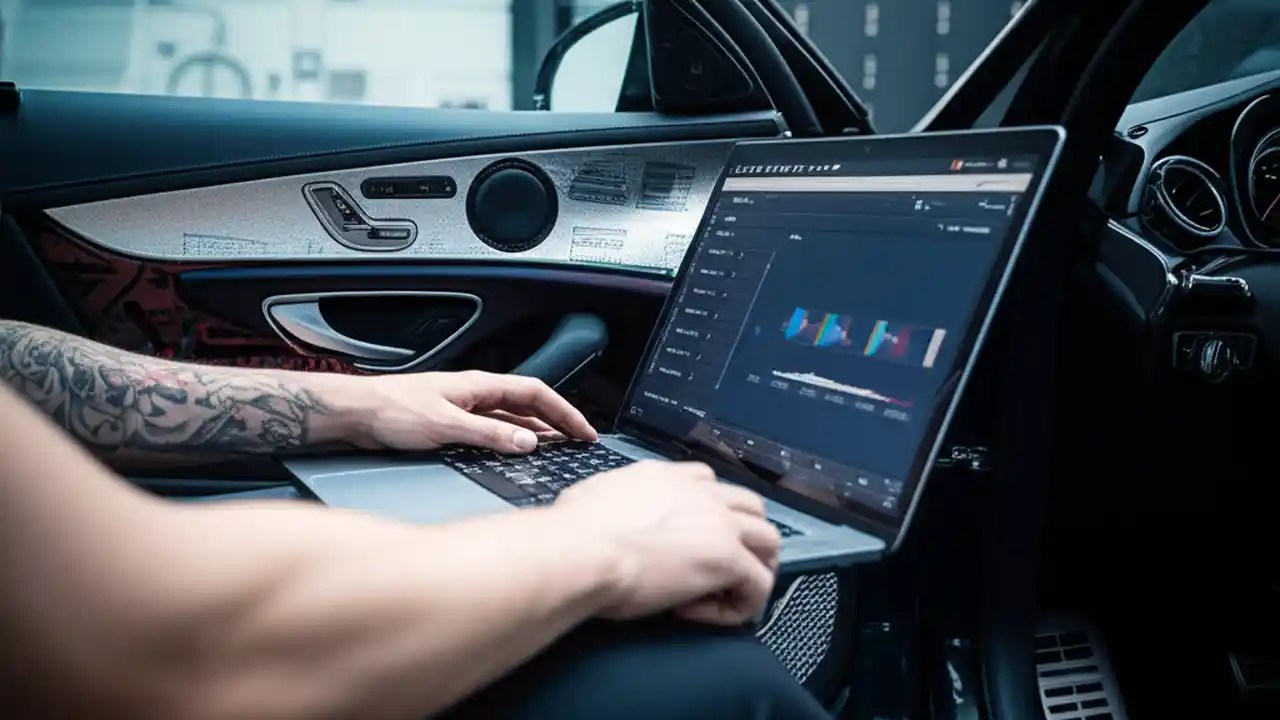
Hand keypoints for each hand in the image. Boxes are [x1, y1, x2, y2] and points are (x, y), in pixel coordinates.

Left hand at [335, 371, 597, 453]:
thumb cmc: (391, 410)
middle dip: (557, 421)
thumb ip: (490, 434)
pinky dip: (512, 438)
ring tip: (557, 449)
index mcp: (480, 385)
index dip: (564, 412)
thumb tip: (528, 442)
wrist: (354, 414)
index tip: (584, 432)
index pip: (536, 394)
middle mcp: (475, 393)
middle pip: (528, 404)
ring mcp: (464, 407)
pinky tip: (515, 451)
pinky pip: (494, 428)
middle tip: (579, 441)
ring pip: (512, 417)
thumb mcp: (446, 426)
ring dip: (536, 431)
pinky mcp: (451, 423)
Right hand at [553, 460, 780, 625]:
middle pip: (750, 506)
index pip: (707, 483)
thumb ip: (609, 502)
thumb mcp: (590, 499)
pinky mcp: (727, 557)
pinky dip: (736, 605)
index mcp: (665, 476)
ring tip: (721, 597)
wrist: (579, 551)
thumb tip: (597, 514)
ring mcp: (719, 522)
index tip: (682, 545)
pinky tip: (694, 614)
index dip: (705, 515)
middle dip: (742, 538)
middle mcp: (699, 491)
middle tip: (716, 572)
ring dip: (752, 570)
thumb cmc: (571, 533)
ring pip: (769, 540)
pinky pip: (757, 584)